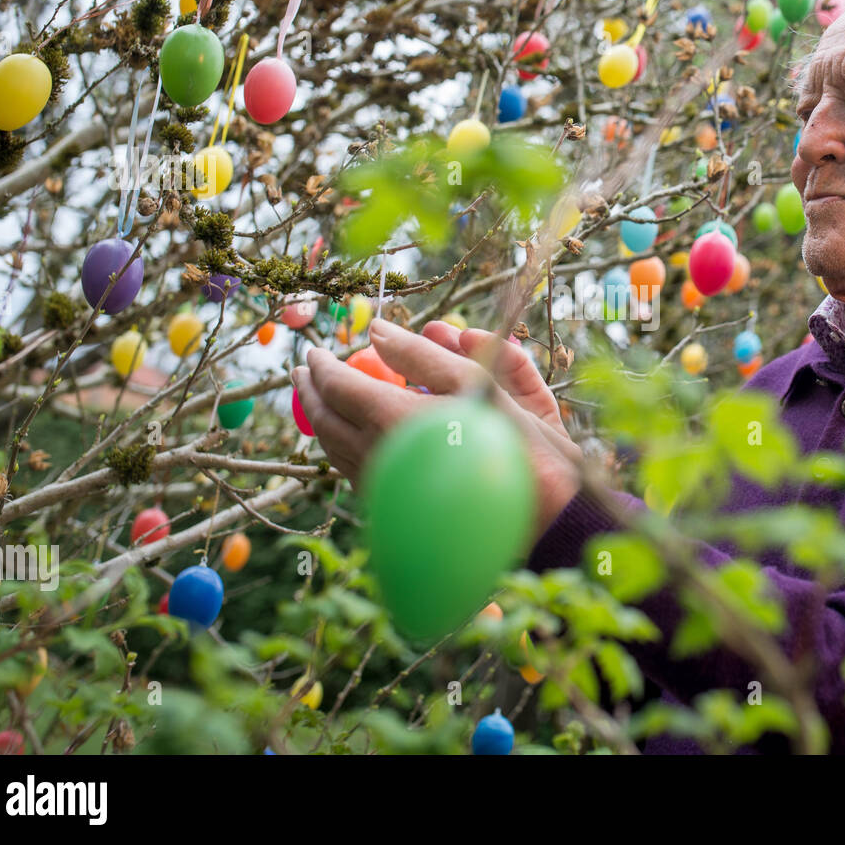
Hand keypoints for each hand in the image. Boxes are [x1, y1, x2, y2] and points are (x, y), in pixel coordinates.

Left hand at [292, 318, 582, 537]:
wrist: (539, 512)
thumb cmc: (513, 440)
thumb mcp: (474, 382)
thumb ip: (420, 355)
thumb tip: (377, 332)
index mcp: (392, 419)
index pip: (339, 386)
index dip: (323, 364)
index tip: (315, 348)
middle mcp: (376, 456)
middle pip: (325, 419)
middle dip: (312, 391)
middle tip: (304, 370)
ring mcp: (381, 487)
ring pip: (333, 450)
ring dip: (321, 420)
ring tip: (320, 399)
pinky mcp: (393, 509)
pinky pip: (353, 472)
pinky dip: (342, 448)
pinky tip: (350, 438)